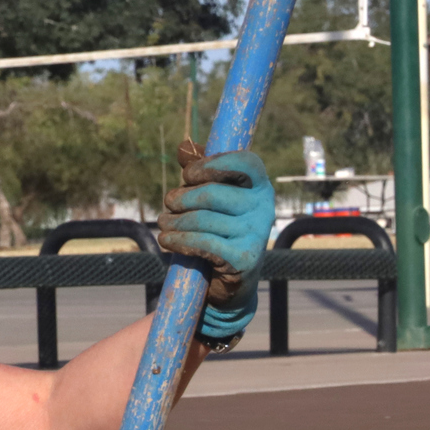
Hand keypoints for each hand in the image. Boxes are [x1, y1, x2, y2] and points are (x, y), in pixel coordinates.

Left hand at [158, 142, 274, 340]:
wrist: (232, 282)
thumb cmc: (219, 232)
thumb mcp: (212, 200)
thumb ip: (201, 172)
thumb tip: (184, 147)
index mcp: (260, 187)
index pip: (244, 161)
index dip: (211, 164)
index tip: (188, 175)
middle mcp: (264, 207)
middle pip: (211, 193)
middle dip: (180, 199)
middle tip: (168, 205)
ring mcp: (256, 234)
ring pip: (201, 219)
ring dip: (173, 222)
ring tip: (165, 225)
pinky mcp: (244, 258)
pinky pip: (202, 243)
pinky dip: (177, 240)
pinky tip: (167, 240)